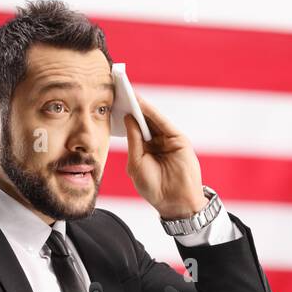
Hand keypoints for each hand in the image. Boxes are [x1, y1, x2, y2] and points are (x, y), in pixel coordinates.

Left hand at [124, 93, 206, 219]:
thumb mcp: (136, 163)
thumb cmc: (154, 187)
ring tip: (128, 93)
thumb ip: (134, 140)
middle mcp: (156, 142)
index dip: (125, 116)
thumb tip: (129, 118)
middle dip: (132, 107)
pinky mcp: (178, 140)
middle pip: (143, 120)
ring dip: (141, 106)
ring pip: (153, 119)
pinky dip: (153, 113)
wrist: (174, 201)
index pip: (134, 128)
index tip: (113, 102)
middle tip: (119, 90)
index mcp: (145, 150)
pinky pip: (163, 123)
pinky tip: (142, 104)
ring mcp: (168, 140)